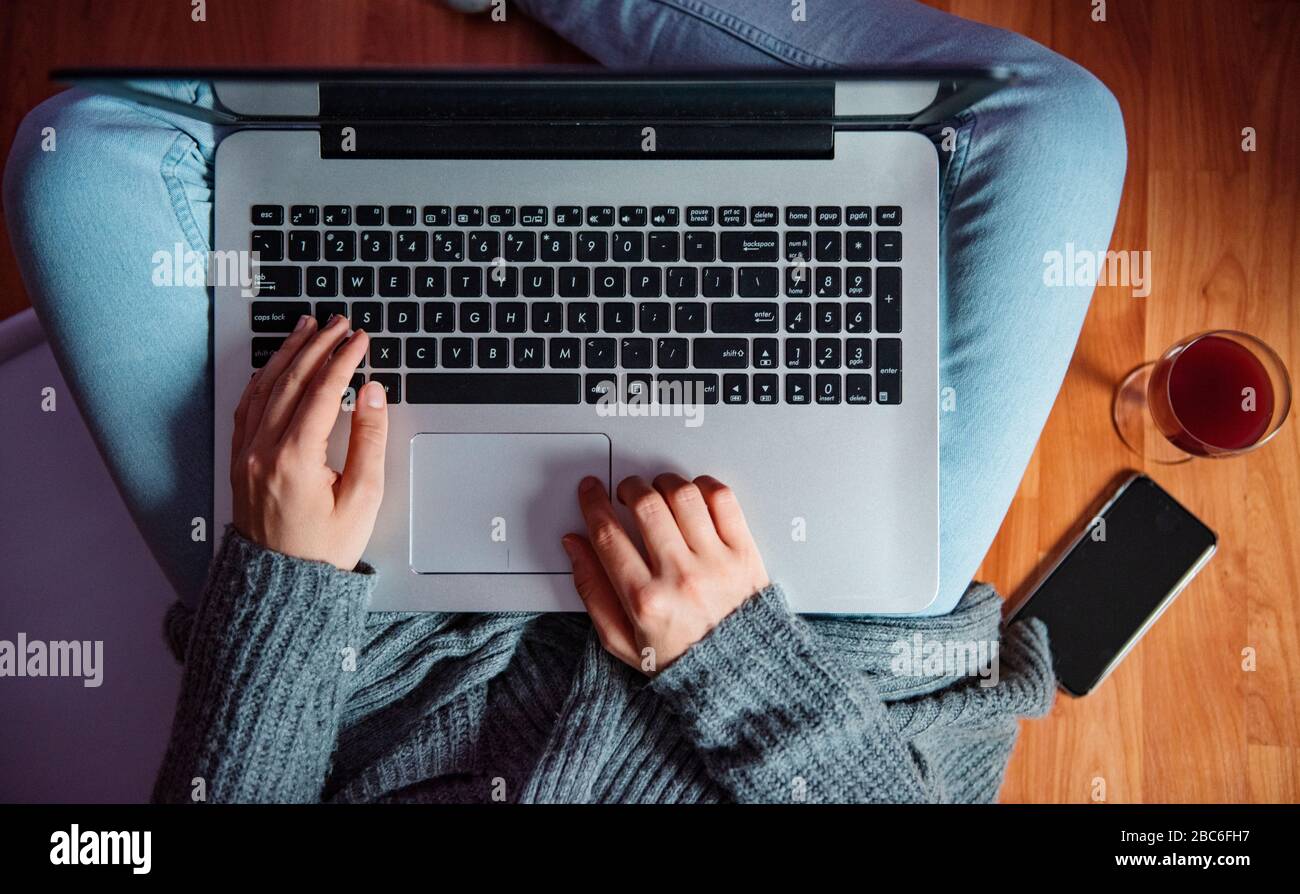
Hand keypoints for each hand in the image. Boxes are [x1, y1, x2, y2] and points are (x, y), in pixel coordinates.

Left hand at [231, 314, 387, 570]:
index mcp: (294, 458)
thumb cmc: (325, 550)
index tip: (361, 340)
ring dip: (287, 354)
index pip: (323, 391)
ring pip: (263, 388)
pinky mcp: (240, 462)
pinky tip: (276, 367)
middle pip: (291, 381)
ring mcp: (246, 454)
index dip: (344, 360)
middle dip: (318, 346)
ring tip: (307, 329)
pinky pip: (247, 407)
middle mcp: (263, 450)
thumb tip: (374, 394)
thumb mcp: (362, 498)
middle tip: (339, 323)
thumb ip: (370, 440)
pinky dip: (264, 379)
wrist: (281, 586)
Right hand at [562, 474, 769, 673]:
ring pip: (683, 496)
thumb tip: (575, 545)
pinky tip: (694, 496)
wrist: (738, 675)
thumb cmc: (681, 659)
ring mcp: (715, 563)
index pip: (608, 534)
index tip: (591, 490)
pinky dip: (704, 487)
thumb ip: (592, 590)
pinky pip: (723, 501)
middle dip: (629, 488)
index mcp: (644, 601)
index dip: (593, 503)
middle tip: (626, 492)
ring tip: (659, 491)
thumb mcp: (621, 641)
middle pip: (646, 506)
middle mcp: (679, 577)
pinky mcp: (744, 554)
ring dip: (664, 483)